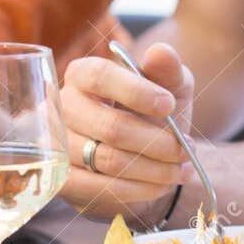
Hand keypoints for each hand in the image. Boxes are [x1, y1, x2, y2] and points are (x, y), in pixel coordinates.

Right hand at [56, 42, 194, 223]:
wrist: (144, 151)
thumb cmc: (154, 110)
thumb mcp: (169, 85)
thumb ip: (168, 68)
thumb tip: (160, 52)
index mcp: (83, 73)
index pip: (100, 77)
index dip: (136, 91)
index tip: (169, 105)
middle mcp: (62, 107)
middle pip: (109, 126)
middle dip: (156, 141)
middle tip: (185, 149)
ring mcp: (58, 146)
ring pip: (108, 161)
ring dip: (153, 169)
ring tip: (182, 170)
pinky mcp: (64, 180)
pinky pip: (99, 189)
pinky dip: (138, 190)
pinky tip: (162, 185)